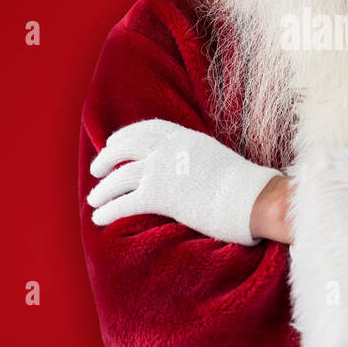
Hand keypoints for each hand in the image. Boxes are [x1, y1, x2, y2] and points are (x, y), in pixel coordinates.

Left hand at [87, 119, 281, 245]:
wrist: (253, 199)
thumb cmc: (246, 187)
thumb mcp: (217, 159)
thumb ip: (198, 158)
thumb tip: (192, 169)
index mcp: (185, 137)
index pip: (148, 129)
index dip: (127, 135)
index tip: (114, 142)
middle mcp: (169, 149)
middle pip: (127, 147)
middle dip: (108, 157)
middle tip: (97, 168)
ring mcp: (162, 170)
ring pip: (120, 177)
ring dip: (103, 188)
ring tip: (94, 199)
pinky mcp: (159, 195)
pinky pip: (125, 202)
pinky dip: (109, 210)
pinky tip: (99, 217)